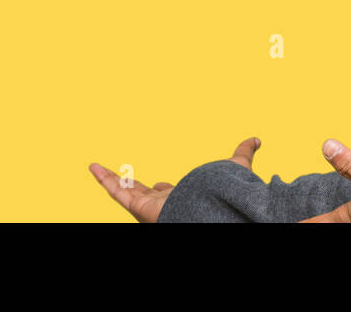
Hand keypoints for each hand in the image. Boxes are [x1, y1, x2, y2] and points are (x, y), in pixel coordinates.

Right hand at [89, 136, 261, 222]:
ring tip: (96, 168)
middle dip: (133, 186)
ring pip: (125, 192)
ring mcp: (152, 207)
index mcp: (185, 198)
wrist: (214, 211)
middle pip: (143, 195)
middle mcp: (167, 205)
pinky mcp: (141, 208)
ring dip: (110, 179)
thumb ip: (243, 155)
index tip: (163, 183)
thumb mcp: (235, 168)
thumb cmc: (225, 194)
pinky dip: (105, 179)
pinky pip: (117, 193)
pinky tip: (94, 168)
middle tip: (122, 175)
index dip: (164, 189)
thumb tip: (257, 140)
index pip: (170, 195)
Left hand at [301, 138, 350, 221]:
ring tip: (329, 219)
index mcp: (346, 216)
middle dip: (319, 223)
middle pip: (329, 226)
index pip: (315, 222)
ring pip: (345, 227)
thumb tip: (327, 145)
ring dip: (335, 222)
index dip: (304, 223)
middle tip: (306, 221)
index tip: (293, 222)